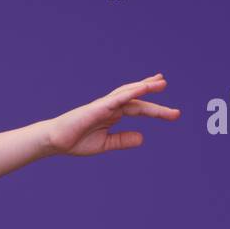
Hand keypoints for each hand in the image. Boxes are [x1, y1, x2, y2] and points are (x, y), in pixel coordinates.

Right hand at [45, 75, 180, 155]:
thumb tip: (143, 138)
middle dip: (155, 100)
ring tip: (161, 83)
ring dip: (146, 88)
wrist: (56, 142)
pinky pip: (118, 97)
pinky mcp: (98, 107)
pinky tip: (143, 88)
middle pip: (137, 100)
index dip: (153, 108)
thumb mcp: (106, 144)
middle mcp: (111, 107)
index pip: (138, 109)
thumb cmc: (76, 141)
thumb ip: (123, 140)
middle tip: (173, 104)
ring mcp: (105, 105)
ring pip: (129, 93)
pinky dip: (131, 92)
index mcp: (113, 115)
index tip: (169, 110)